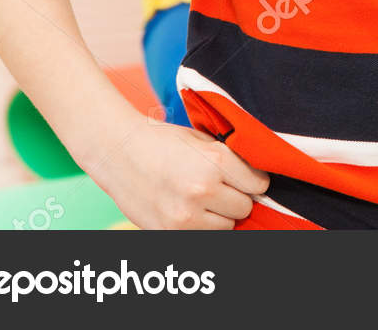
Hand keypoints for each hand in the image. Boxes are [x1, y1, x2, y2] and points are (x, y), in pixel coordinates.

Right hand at [91, 117, 269, 229]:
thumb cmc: (163, 142)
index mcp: (216, 161)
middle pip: (244, 208)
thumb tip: (260, 179)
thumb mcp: (204, 140)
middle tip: (220, 187)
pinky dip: (201, 226)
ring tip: (203, 199)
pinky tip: (189, 209)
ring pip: (226, 227)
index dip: (254, 181)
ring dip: (221, 216)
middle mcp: (202, 190)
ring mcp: (184, 215)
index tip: (244, 178)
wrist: (118, 151)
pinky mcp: (168, 231)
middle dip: (237, 198)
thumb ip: (232, 160)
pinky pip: (203, 236)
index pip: (259, 185)